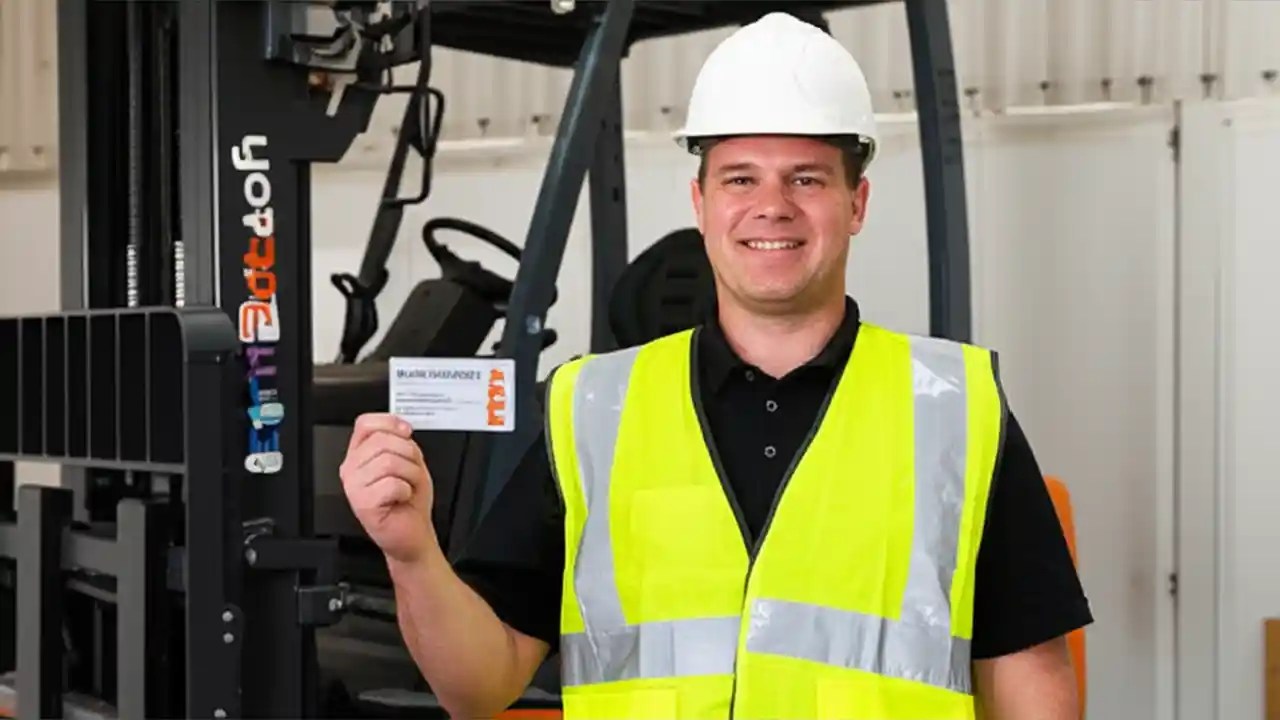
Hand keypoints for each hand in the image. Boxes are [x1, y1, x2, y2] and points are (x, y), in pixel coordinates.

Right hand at [340, 413, 434, 563]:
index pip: (365, 424)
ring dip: (410, 474)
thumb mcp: (407, 461)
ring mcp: (353, 486)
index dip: (389, 423)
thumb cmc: (408, 501)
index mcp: (359, 456)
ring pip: (389, 461)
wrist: (411, 533)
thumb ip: (400, 441)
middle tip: (410, 473)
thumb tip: (400, 427)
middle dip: (408, 454)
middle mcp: (351, 469)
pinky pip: (392, 483)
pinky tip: (400, 498)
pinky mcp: (362, 503)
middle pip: (382, 441)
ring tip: (406, 487)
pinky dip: (406, 490)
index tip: (406, 432)